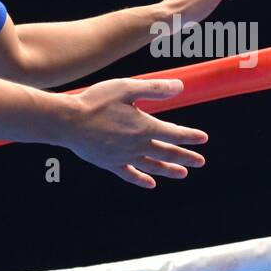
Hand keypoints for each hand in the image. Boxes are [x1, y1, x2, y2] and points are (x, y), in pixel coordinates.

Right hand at [62, 78, 207, 187]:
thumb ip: (154, 89)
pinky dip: (142, 179)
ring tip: (183, 174)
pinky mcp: (109, 163)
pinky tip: (151, 183)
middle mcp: (137, 145)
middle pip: (167, 153)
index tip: (203, 139)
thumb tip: (180, 87)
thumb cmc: (96, 101)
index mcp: (144, 126)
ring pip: (152, 165)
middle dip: (186, 157)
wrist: (67, 121)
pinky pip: (130, 174)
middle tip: (200, 162)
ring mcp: (123, 156)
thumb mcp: (127, 88)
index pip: (174, 133)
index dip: (190, 136)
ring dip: (169, 170)